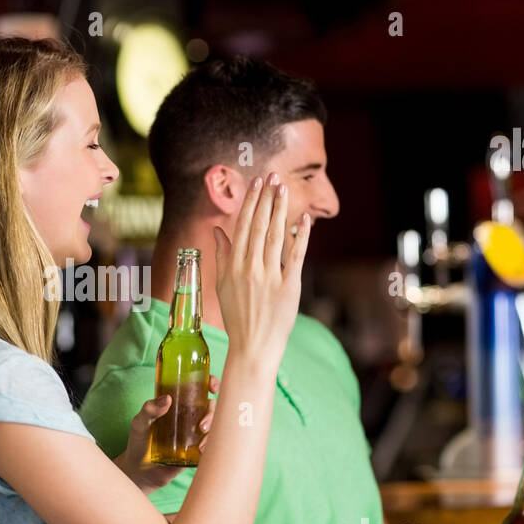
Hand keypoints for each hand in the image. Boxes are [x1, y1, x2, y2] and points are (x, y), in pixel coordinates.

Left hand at [115, 375, 220, 494]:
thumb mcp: (139, 423)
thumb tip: (167, 399)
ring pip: (215, 425)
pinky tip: (201, 451)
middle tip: (202, 426)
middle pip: (212, 407)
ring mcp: (195, 434)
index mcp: (179, 404)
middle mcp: (190, 416)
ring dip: (213, 431)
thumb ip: (149, 410)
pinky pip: (212, 445)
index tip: (212, 387)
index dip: (211, 382)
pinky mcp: (197, 451)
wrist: (138, 471)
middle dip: (213, 413)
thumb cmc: (138, 442)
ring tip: (201, 444)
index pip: (200, 388)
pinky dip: (211, 446)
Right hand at [213, 173, 310, 364]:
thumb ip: (222, 256)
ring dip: (280, 210)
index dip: (250, 204)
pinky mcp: (289, 287)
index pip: (242, 227)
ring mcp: (269, 277)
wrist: (252, 347)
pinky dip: (301, 237)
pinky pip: (296, 257)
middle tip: (272, 176)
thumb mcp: (222, 286)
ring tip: (283, 189)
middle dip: (266, 199)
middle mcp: (250, 268)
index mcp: (233, 267)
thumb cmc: (238, 318)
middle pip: (258, 226)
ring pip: (275, 236)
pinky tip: (304, 220)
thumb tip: (218, 231)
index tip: (256, 184)